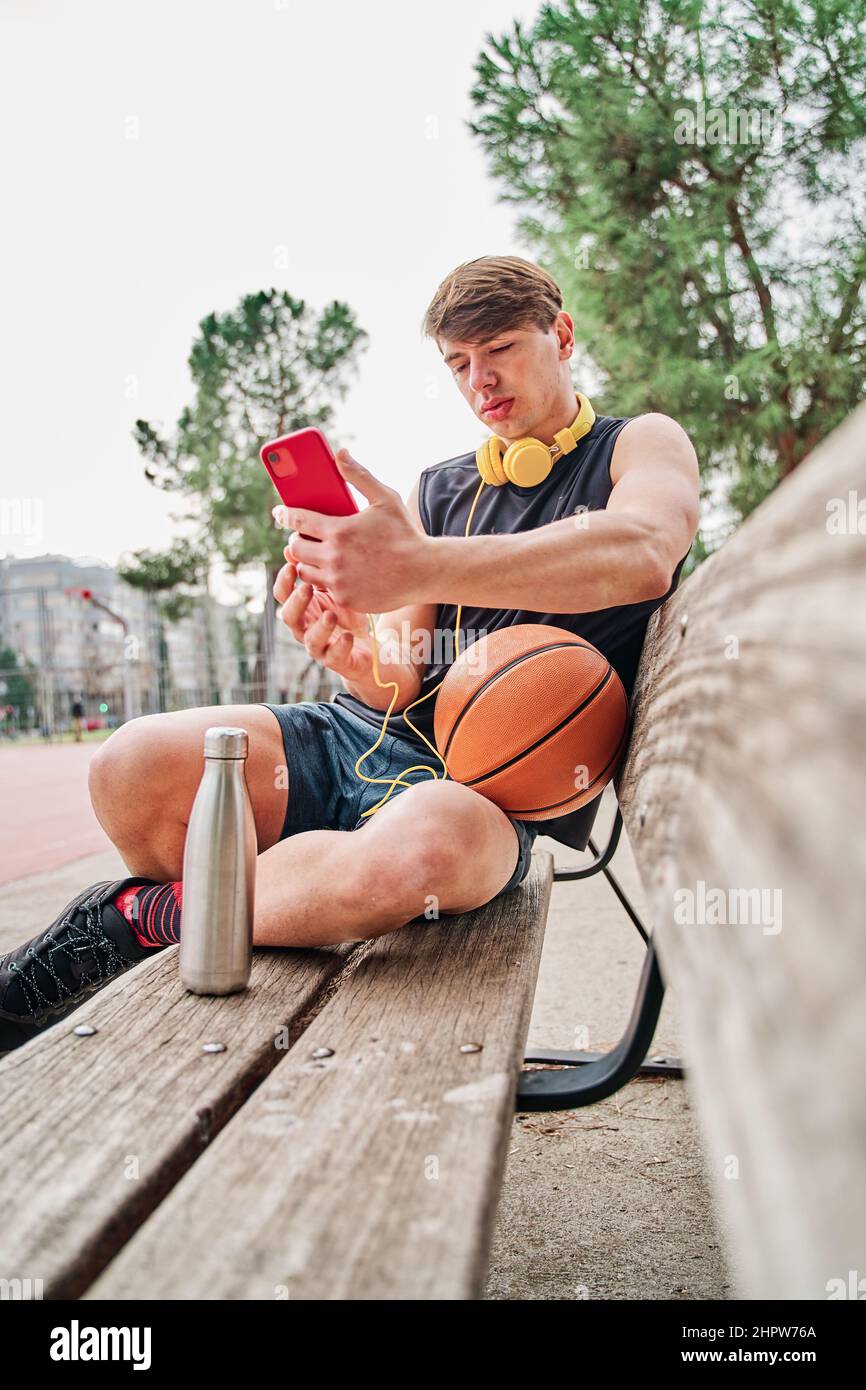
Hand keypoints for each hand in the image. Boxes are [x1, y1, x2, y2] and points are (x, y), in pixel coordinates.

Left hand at [271, 448, 433, 610]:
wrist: (424, 571)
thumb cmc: (405, 532)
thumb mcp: (385, 498)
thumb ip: (359, 476)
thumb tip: (340, 454)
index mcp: (339, 530)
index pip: (298, 520)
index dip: (284, 514)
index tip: (278, 512)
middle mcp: (333, 558)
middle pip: (295, 548)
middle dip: (297, 540)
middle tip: (305, 537)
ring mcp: (338, 581)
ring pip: (305, 571)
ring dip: (308, 561)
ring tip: (319, 555)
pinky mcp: (345, 598)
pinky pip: (324, 588)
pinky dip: (327, 579)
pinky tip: (336, 572)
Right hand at [273, 558, 373, 682]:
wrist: (368, 645)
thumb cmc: (346, 611)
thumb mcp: (333, 587)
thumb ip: (316, 570)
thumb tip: (294, 543)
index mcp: (302, 608)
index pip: (283, 595)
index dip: (284, 582)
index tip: (292, 566)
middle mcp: (305, 628)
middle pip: (290, 618)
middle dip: (297, 603)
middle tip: (307, 588)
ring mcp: (319, 647)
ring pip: (310, 640)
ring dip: (319, 628)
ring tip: (330, 615)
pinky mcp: (337, 661)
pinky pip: (335, 657)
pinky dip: (340, 647)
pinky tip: (348, 637)